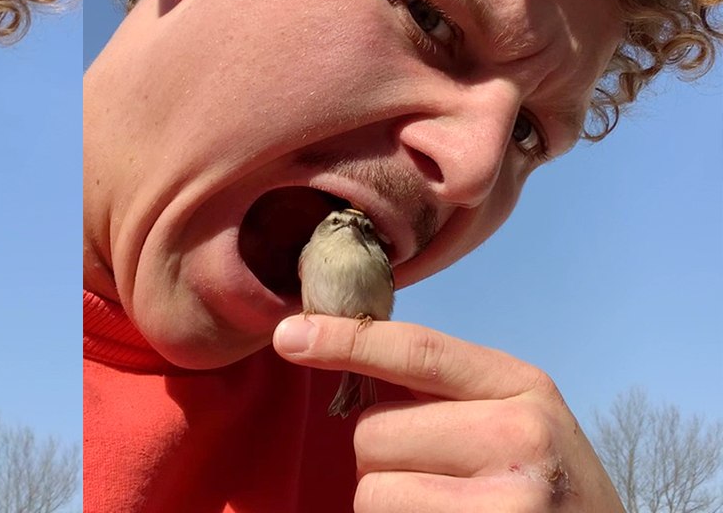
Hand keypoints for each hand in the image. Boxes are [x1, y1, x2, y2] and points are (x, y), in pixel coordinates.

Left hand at [273, 315, 623, 511]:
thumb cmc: (543, 487)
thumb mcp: (516, 420)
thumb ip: (444, 390)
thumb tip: (337, 345)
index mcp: (523, 388)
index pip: (415, 350)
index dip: (344, 340)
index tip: (287, 336)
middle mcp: (520, 437)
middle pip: (373, 434)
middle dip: (383, 462)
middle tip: (437, 482)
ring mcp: (505, 502)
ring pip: (372, 493)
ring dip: (390, 506)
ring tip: (447, 510)